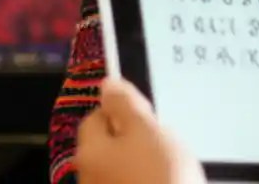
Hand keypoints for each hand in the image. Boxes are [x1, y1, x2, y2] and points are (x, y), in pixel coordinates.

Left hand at [75, 78, 205, 183]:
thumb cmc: (160, 176)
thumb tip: (106, 84)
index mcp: (90, 151)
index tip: (149, 118)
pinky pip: (131, 183)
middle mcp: (88, 177)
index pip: (96, 116)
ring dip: (141, 163)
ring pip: (120, 168)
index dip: (121, 111)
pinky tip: (166, 183)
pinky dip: (146, 180)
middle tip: (163, 144)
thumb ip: (125, 105)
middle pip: (107, 145)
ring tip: (169, 168)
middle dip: (133, 140)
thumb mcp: (146, 131)